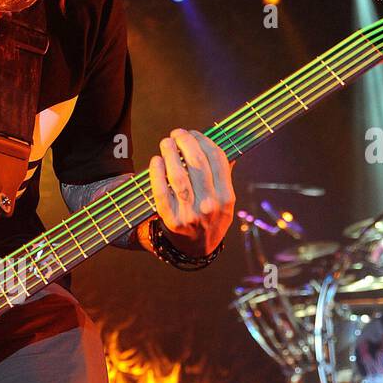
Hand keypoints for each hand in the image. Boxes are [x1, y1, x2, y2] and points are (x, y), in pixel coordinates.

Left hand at [149, 129, 234, 256]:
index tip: (194, 133)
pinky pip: (162, 192)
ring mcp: (190, 214)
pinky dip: (157, 173)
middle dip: (186, 142)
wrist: (197, 249)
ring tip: (166, 143)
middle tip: (177, 133)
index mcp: (226, 196)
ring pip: (179, 175)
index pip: (217, 159)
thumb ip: (223, 174)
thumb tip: (221, 144)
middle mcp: (210, 205)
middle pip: (197, 163)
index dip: (204, 140)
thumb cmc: (211, 218)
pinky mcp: (171, 220)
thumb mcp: (225, 200)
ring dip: (170, 153)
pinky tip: (156, 161)